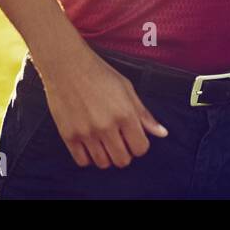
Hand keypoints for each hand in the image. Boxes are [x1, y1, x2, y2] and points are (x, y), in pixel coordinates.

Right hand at [36, 47, 167, 168]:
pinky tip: (90, 144)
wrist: (67, 66)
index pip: (140, 148)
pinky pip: (82, 161)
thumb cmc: (100, 74)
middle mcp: (106, 126)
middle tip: (120, 142)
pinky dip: (88, 157)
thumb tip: (162, 133)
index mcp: (125, 114)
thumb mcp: (128, 90)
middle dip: (125, 154)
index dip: (140, 145)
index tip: (134, 138)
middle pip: (122, 160)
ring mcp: (86, 133)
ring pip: (103, 163)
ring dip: (107, 156)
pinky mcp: (68, 136)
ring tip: (105, 142)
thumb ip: (144, 114)